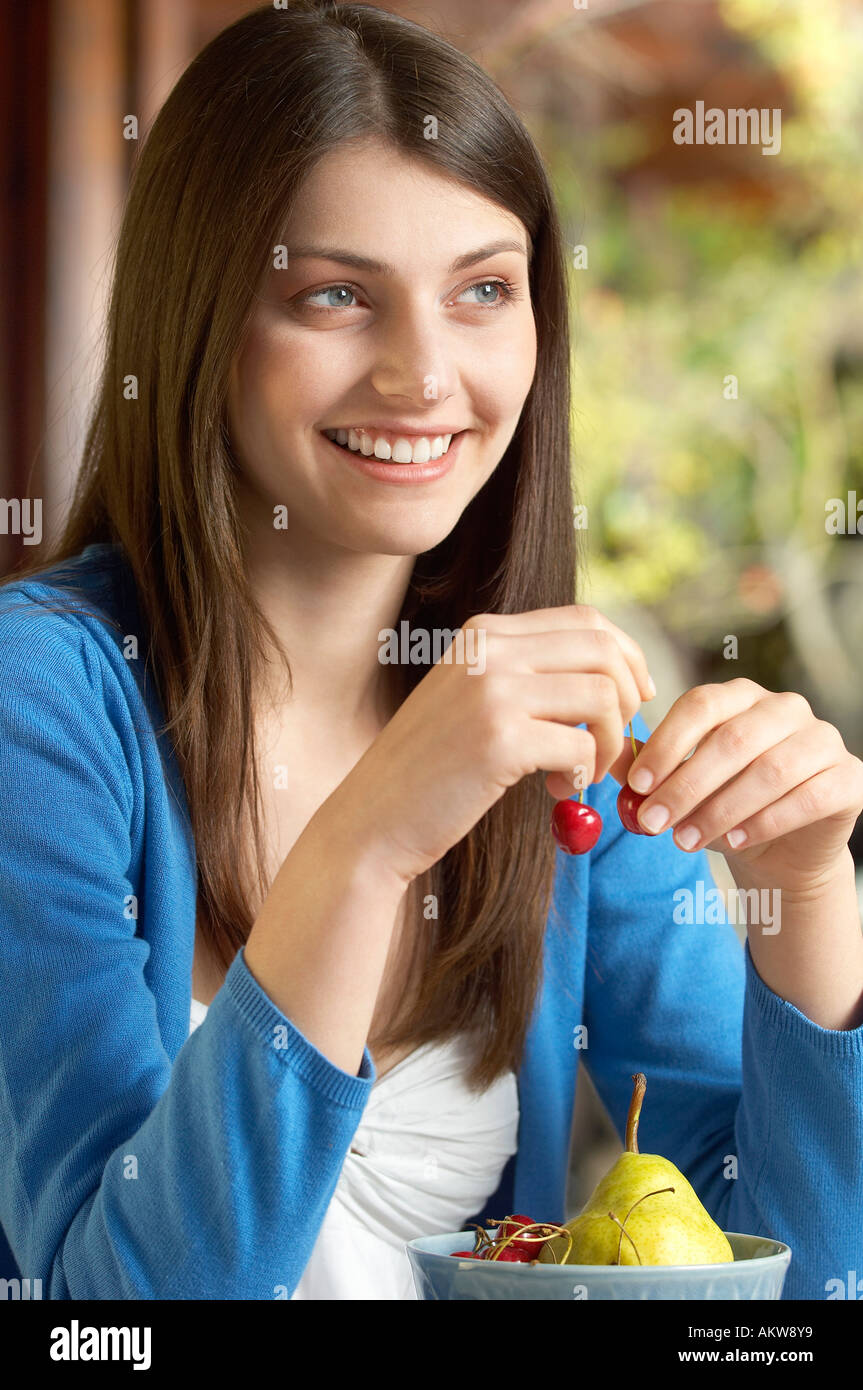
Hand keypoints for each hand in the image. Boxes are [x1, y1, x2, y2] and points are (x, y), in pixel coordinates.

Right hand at [335, 605, 652, 885]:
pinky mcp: (500, 739)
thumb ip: (527, 675)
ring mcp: (493, 691)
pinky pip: (582, 747)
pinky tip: (557, 791)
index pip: (586, 621)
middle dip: (630, 700)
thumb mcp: (473, 698)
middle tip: (618, 744)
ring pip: (602, 697)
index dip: (628, 657)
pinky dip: (586, 774)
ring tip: (585, 773)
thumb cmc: (432, 769)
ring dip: (612, 743)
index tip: (637, 699)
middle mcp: (489, 649)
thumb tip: (614, 673)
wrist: (374, 817)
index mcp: (485, 632)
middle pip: (604, 651)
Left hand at [613, 677, 862, 893]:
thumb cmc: (723, 806)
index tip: (638, 785)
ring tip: (686, 841)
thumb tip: (605, 762)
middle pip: (734, 739)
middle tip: (653, 822)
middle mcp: (785, 708)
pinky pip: (809, 797)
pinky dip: (767, 821)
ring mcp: (823, 739)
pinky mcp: (850, 778)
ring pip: (771, 770)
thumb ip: (646, 771)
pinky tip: (734, 842)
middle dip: (687, 784)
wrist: (781, 850)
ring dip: (722, 809)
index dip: (667, 744)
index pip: (701, 705)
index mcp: (741, 697)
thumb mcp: (680, 786)